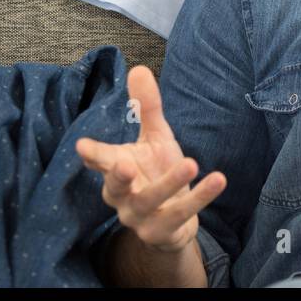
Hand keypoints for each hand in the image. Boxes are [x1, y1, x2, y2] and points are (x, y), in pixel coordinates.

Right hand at [75, 65, 226, 253]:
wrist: (173, 221)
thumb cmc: (157, 171)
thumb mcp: (155, 138)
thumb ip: (146, 107)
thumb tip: (138, 68)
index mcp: (116, 170)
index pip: (101, 161)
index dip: (92, 154)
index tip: (82, 145)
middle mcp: (122, 196)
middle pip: (115, 188)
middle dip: (118, 177)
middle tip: (126, 164)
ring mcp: (139, 217)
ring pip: (150, 201)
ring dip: (169, 183)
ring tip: (191, 162)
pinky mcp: (161, 232)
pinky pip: (180, 216)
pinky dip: (199, 197)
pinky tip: (218, 179)